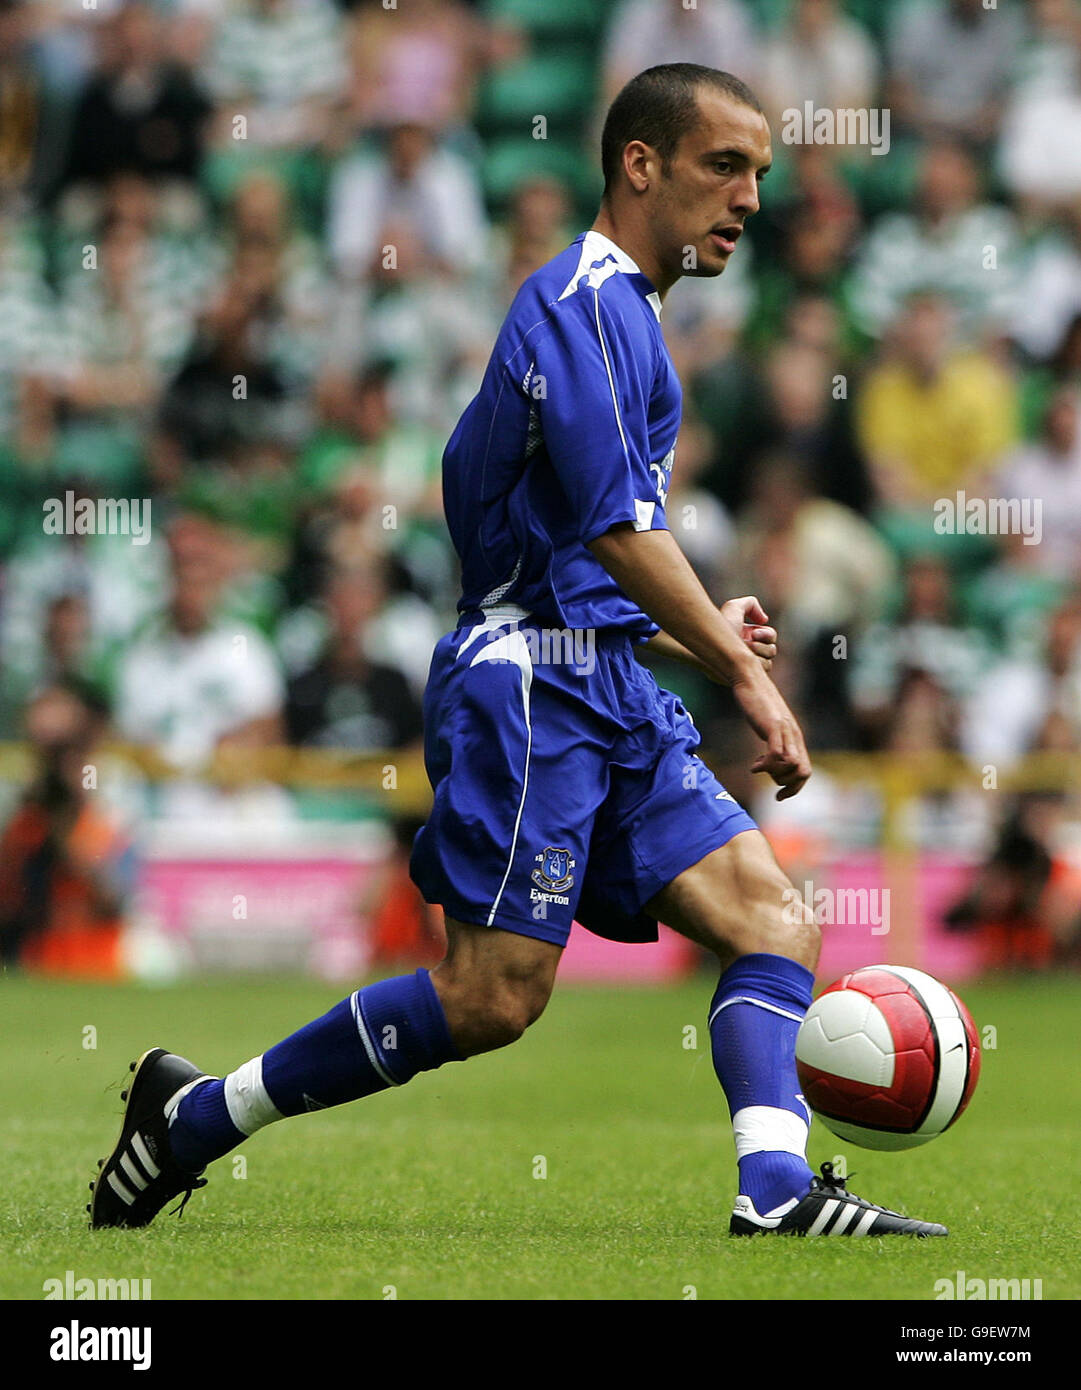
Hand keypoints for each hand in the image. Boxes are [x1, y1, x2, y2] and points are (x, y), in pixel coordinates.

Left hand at [720, 595, 777, 671]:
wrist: (706, 648)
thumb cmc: (720, 627)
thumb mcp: (734, 608)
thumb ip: (750, 604)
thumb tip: (764, 620)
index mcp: (750, 636)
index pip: (771, 636)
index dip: (767, 635)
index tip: (754, 633)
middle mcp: (751, 651)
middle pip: (771, 651)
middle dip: (760, 646)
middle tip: (746, 643)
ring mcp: (748, 666)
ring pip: (768, 664)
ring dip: (756, 656)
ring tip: (740, 654)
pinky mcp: (744, 678)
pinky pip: (760, 675)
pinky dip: (753, 668)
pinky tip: (740, 664)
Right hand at [731, 670, 811, 800]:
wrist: (751, 679)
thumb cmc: (757, 702)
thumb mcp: (768, 726)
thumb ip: (774, 742)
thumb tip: (769, 762)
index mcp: (795, 738)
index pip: (805, 771)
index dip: (794, 788)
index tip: (778, 795)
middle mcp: (794, 736)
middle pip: (802, 772)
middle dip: (785, 783)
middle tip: (766, 775)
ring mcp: (785, 731)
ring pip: (792, 765)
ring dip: (774, 774)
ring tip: (759, 767)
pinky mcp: (773, 726)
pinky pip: (777, 754)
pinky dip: (767, 765)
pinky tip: (754, 766)